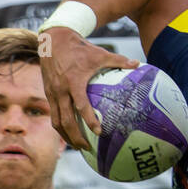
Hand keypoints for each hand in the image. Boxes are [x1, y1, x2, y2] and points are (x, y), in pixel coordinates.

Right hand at [38, 26, 138, 151]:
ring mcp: (52, 94)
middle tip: (87, 148)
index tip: (99, 132)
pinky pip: (53, 116)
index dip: (89, 120)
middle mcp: (60, 91)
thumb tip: (138, 63)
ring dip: (66, 136)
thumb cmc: (79, 47)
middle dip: (75, 137)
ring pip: (56, 122)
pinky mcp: (48, 94)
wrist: (53, 40)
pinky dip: (61, 127)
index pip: (81, 106)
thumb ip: (118, 60)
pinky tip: (69, 134)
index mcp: (73, 82)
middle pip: (66, 121)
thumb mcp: (99, 53)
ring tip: (78, 146)